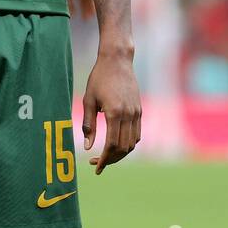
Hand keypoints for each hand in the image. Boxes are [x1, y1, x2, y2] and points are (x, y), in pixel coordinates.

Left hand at [82, 42, 139, 174]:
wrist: (117, 60)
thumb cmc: (98, 78)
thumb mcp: (88, 100)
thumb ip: (89, 125)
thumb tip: (87, 147)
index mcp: (114, 113)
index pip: (111, 145)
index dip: (104, 160)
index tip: (96, 167)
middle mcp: (128, 115)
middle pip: (123, 148)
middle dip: (111, 159)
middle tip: (97, 163)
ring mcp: (136, 113)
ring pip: (132, 143)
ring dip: (120, 154)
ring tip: (107, 156)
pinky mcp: (139, 110)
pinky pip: (137, 134)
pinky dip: (128, 143)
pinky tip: (116, 144)